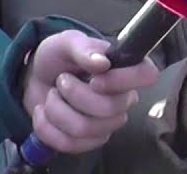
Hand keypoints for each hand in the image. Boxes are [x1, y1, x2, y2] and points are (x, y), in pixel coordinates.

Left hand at [21, 29, 160, 152]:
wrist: (38, 78)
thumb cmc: (59, 57)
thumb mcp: (67, 43)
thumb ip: (84, 49)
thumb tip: (102, 62)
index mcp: (128, 68)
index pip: (147, 75)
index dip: (122, 81)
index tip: (95, 79)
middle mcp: (125, 97)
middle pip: (111, 109)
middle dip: (75, 95)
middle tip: (61, 81)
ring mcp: (108, 121)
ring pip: (86, 129)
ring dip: (57, 111)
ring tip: (51, 96)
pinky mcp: (90, 139)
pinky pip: (70, 144)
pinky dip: (47, 128)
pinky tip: (43, 112)